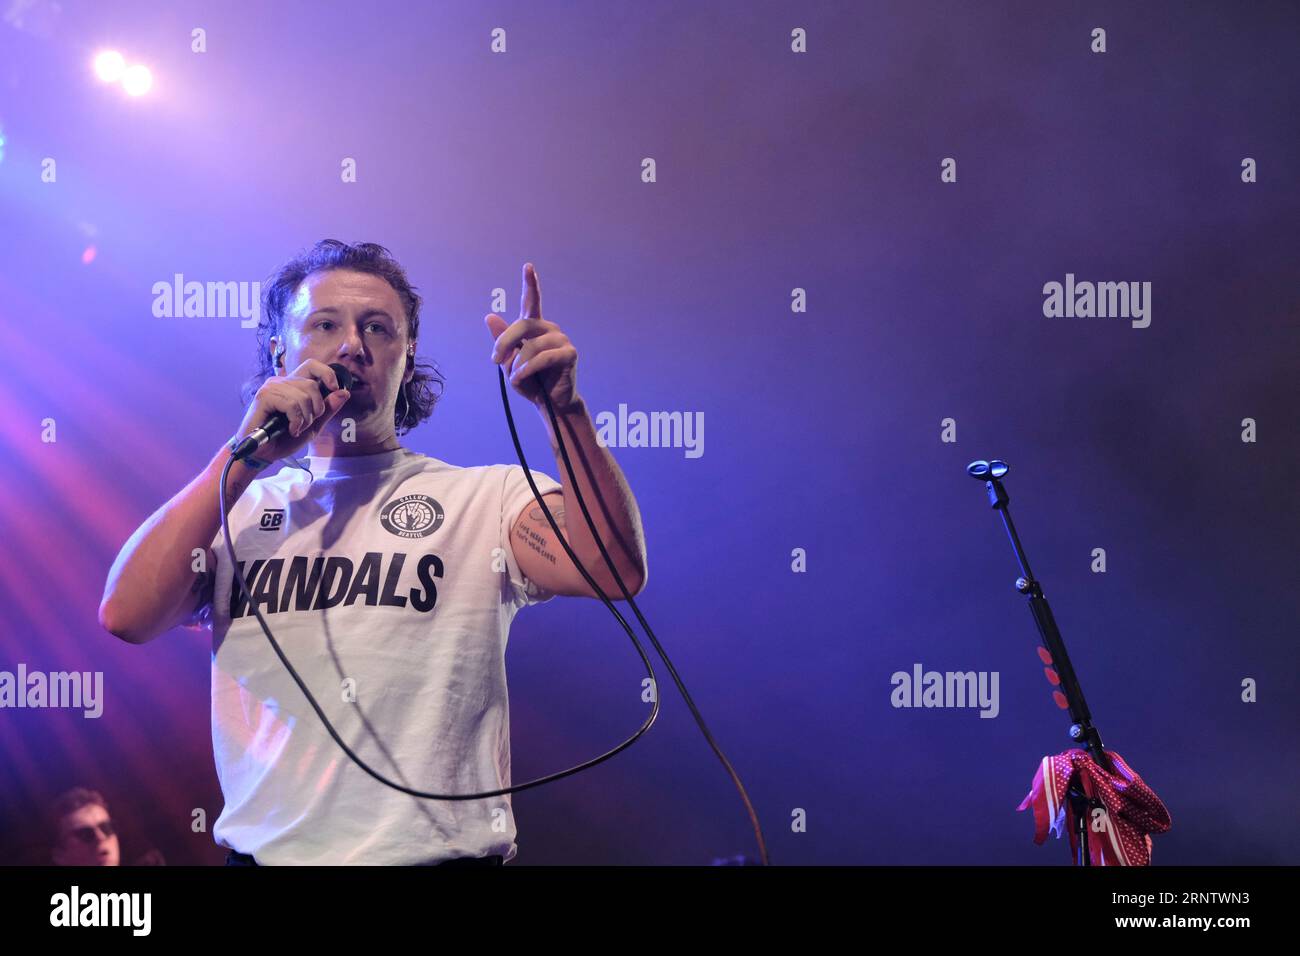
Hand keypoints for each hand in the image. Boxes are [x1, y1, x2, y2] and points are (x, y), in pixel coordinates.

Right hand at [232, 359, 350, 462]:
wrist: (264, 453)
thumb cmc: (284, 438)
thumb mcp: (313, 424)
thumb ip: (328, 409)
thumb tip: (345, 392)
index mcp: (293, 384)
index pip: (312, 365)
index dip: (327, 374)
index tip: (335, 389)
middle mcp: (281, 381)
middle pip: (312, 384)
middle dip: (316, 408)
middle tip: (306, 423)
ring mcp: (271, 387)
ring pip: (303, 396)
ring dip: (305, 418)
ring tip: (296, 428)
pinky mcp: (264, 396)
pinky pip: (292, 404)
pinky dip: (296, 420)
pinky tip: (290, 430)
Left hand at [486, 263, 580, 410]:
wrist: (550, 404)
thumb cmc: (531, 381)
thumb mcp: (510, 362)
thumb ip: (502, 341)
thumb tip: (489, 316)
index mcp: (534, 327)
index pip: (531, 301)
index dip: (530, 283)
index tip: (528, 266)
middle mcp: (549, 329)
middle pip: (522, 325)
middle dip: (505, 342)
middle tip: (495, 360)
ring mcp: (561, 339)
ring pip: (530, 346)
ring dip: (517, 364)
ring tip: (516, 377)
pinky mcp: (569, 353)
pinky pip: (542, 358)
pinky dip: (527, 369)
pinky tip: (520, 378)